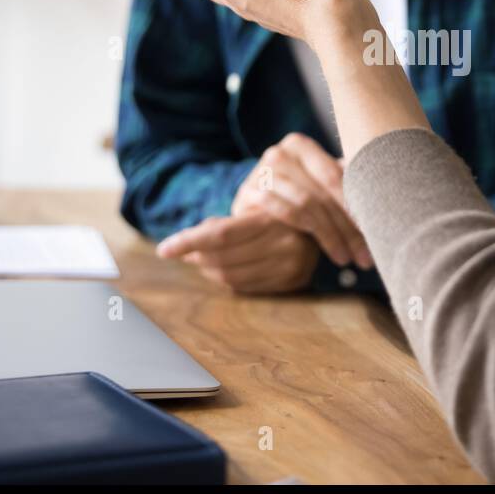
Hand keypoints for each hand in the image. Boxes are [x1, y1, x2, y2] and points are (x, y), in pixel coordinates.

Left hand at [156, 211, 319, 293]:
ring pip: (229, 276)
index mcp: (272, 219)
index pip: (221, 234)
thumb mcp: (258, 207)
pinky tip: (223, 268)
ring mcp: (289, 267)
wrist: (329, 226)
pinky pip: (244, 287)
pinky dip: (226, 279)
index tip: (164, 249)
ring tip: (202, 258)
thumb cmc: (282, 213)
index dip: (189, 241)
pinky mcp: (291, 282)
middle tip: (185, 250)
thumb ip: (225, 222)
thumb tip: (189, 241)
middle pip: (221, 259)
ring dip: (208, 269)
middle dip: (196, 256)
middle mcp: (284, 244)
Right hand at [233, 133, 372, 268]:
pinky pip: (285, 214)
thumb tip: (389, 207)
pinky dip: (308, 235)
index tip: (377, 230)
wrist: (253, 208)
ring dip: (331, 236)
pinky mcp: (249, 194)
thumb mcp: (321, 187)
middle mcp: (279, 153)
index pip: (335, 176)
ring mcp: (261, 172)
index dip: (357, 205)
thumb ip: (348, 186)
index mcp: (300, 145)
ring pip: (307, 206)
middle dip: (348, 227)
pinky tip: (322, 254)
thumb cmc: (298, 195)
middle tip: (365, 255)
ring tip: (347, 258)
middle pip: (323, 192)